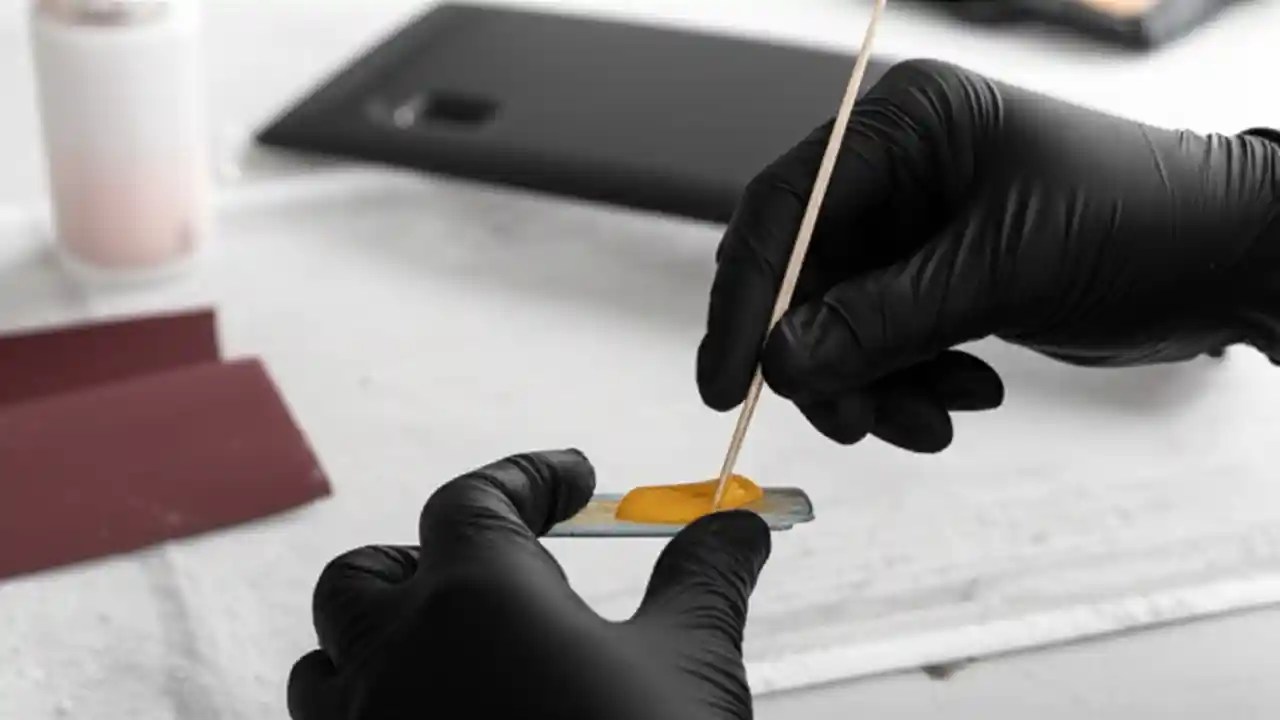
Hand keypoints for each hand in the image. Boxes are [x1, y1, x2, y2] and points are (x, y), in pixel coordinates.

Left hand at [287, 449, 770, 719]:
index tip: (577, 479)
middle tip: (499, 574)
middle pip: (365, 576)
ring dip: (376, 644)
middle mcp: (393, 657)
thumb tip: (740, 526)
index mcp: (475, 596)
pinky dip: (369, 715)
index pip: (475, 499)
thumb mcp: (690, 663)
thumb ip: (705, 578)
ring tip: (452, 657)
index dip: (527, 478)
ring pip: (325, 664)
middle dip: (422, 560)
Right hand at [698, 59, 1279, 452]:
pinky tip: (971, 394)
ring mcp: (919, 225)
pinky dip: (914, 381)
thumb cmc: (1134, 226)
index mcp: (904, 125)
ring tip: (936, 420)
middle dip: (826, 359)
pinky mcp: (940, 276)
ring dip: (878, 384)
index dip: (747, 296)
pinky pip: (888, 341)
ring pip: (844, 322)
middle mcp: (900, 168)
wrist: (1231, 262)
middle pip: (808, 276)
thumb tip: (779, 363)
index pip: (786, 207)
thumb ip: (880, 320)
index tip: (727, 381)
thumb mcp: (997, 272)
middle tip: (851, 425)